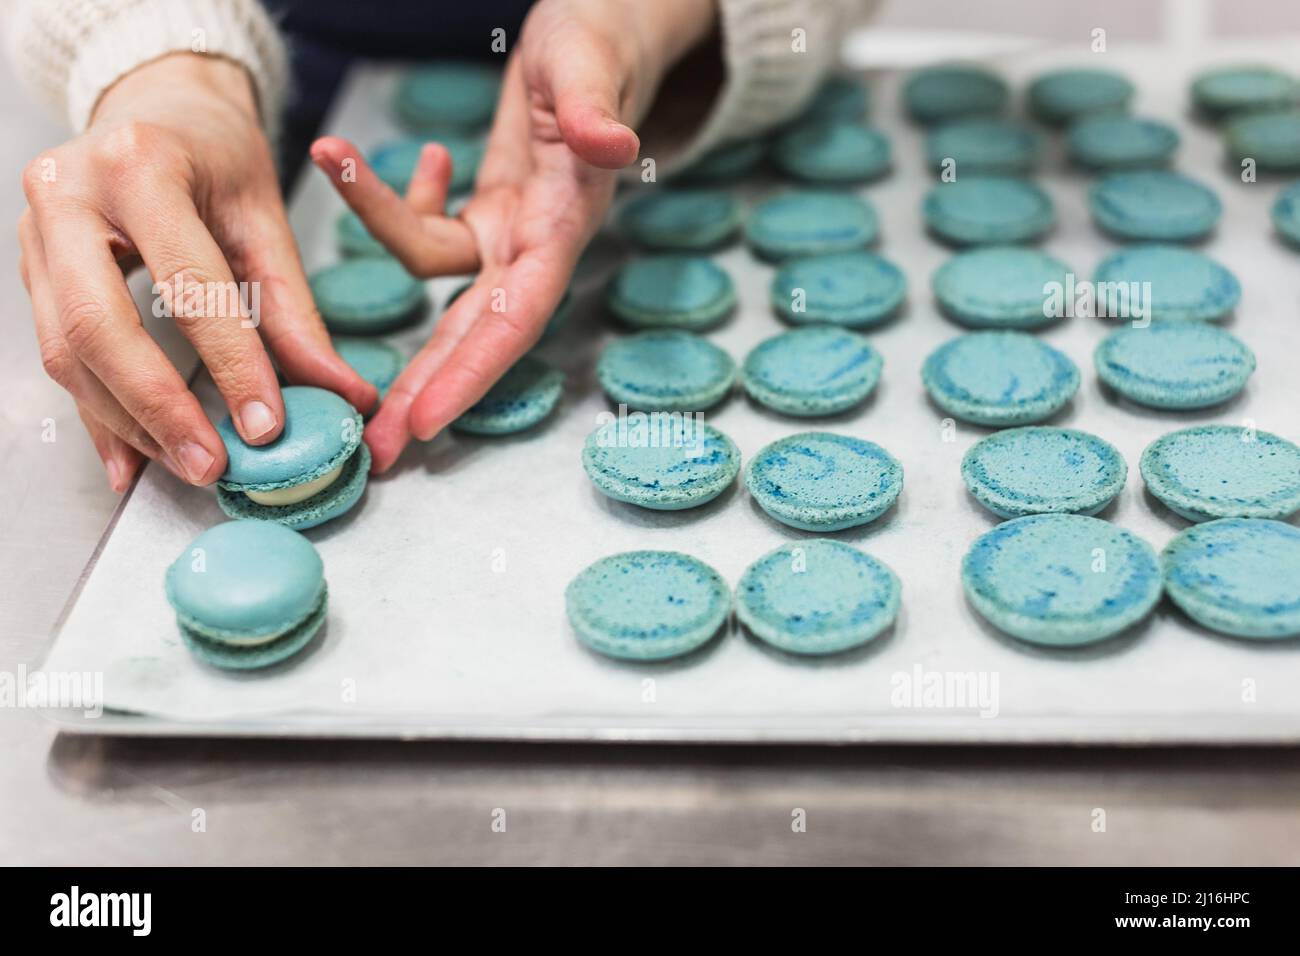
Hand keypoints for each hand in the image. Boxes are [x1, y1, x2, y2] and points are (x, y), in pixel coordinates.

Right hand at [19, 53, 376, 491]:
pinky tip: (132, 461)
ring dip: (128, 421)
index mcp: (138, 165)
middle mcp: (67, 194)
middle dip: (157, 406)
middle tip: (211, 464)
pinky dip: (98, 415)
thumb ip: (297, 310)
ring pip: (66, 349)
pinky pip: (56, 354)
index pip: (187, 282)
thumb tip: (346, 394)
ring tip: (188, 465)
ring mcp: (34, 232)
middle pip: (96, 323)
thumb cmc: (215, 155)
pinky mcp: (29, 267)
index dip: (229, 361)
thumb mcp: (266, 217)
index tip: (266, 423)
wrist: (156, 105)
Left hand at [311, 0, 715, 472]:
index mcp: (563, 221)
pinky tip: (355, 164)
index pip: (517, 314)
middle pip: (478, 336)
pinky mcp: (491, 217)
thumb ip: (599, 108)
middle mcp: (538, 243)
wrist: (601, 27)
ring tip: (334, 370)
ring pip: (446, 302)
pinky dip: (387, 213)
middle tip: (378, 454)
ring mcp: (513, 235)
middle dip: (428, 395)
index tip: (425, 423)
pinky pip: (430, 238)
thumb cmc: (598, 38)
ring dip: (396, 323)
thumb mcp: (591, 60)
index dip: (474, 373)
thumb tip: (612, 148)